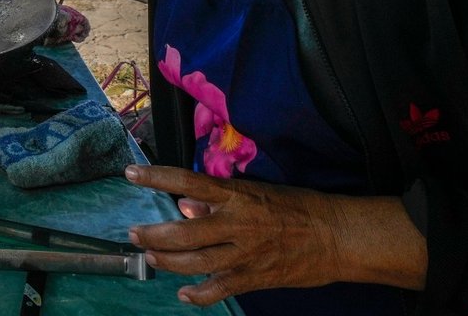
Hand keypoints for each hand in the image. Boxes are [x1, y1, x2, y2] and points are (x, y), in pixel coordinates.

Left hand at [125, 165, 425, 304]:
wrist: (336, 236)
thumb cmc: (296, 207)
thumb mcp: (256, 191)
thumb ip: (219, 200)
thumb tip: (185, 203)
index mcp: (236, 196)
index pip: (187, 181)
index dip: (156, 177)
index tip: (131, 173)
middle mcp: (236, 225)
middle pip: (183, 231)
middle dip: (153, 233)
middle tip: (134, 233)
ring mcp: (244, 255)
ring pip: (195, 262)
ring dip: (167, 261)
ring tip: (150, 258)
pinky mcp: (255, 278)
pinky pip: (220, 289)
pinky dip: (199, 295)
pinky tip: (183, 295)